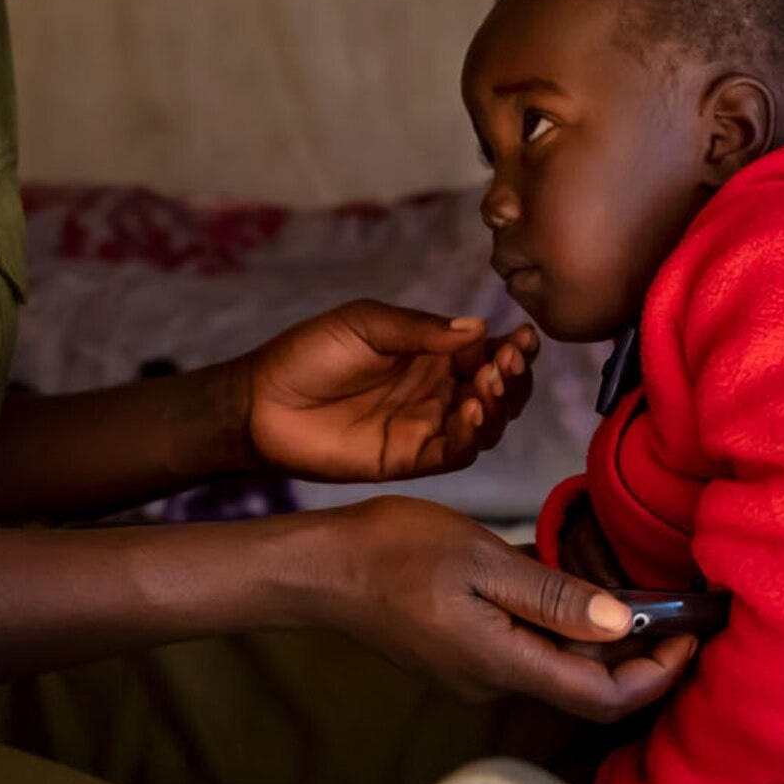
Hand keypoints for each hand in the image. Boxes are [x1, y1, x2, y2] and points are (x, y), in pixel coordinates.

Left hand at [237, 301, 538, 483]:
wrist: (262, 402)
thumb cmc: (310, 353)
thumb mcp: (366, 324)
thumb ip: (420, 329)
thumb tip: (478, 327)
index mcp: (431, 353)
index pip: (487, 352)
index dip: (511, 348)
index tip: (521, 339)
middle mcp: (437, 391)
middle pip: (498, 390)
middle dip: (512, 378)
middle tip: (505, 364)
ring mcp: (426, 426)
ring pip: (486, 425)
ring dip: (498, 406)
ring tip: (485, 386)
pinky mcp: (410, 459)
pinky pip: (455, 454)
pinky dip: (472, 437)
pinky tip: (470, 413)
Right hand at [306, 496, 698, 720]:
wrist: (320, 569)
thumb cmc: (392, 553)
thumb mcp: (480, 560)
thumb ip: (552, 594)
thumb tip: (620, 622)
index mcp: (505, 662)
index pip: (603, 696)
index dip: (657, 676)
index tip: (690, 637)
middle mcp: (495, 681)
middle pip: (587, 688)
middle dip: (640, 657)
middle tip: (677, 610)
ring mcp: (476, 672)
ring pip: (558, 667)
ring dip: (601, 640)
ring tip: (636, 592)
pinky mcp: (463, 655)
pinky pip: (529, 650)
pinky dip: (564, 628)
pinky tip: (572, 587)